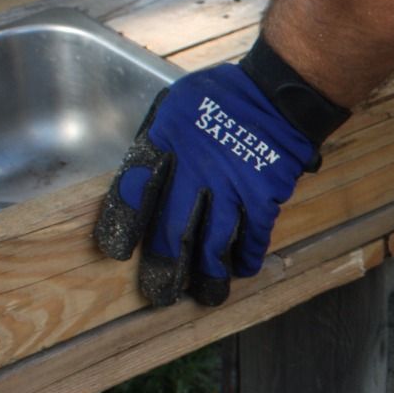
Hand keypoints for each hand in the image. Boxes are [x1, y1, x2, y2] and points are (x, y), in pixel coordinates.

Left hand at [94, 37, 347, 306]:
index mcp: (167, 147)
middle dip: (165, 266)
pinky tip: (242, 269)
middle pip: (174, 230)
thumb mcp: (173, 107)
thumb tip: (140, 176)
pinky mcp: (263, 197)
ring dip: (208, 274)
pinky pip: (254, 234)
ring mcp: (232, 189)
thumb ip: (156, 142)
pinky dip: (248, 255)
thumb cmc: (220, 97)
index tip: (117, 253)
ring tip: (205, 297)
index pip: (135, 190)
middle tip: (159, 295)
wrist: (277, 95)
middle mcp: (196, 174)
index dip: (123, 223)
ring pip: (215, 243)